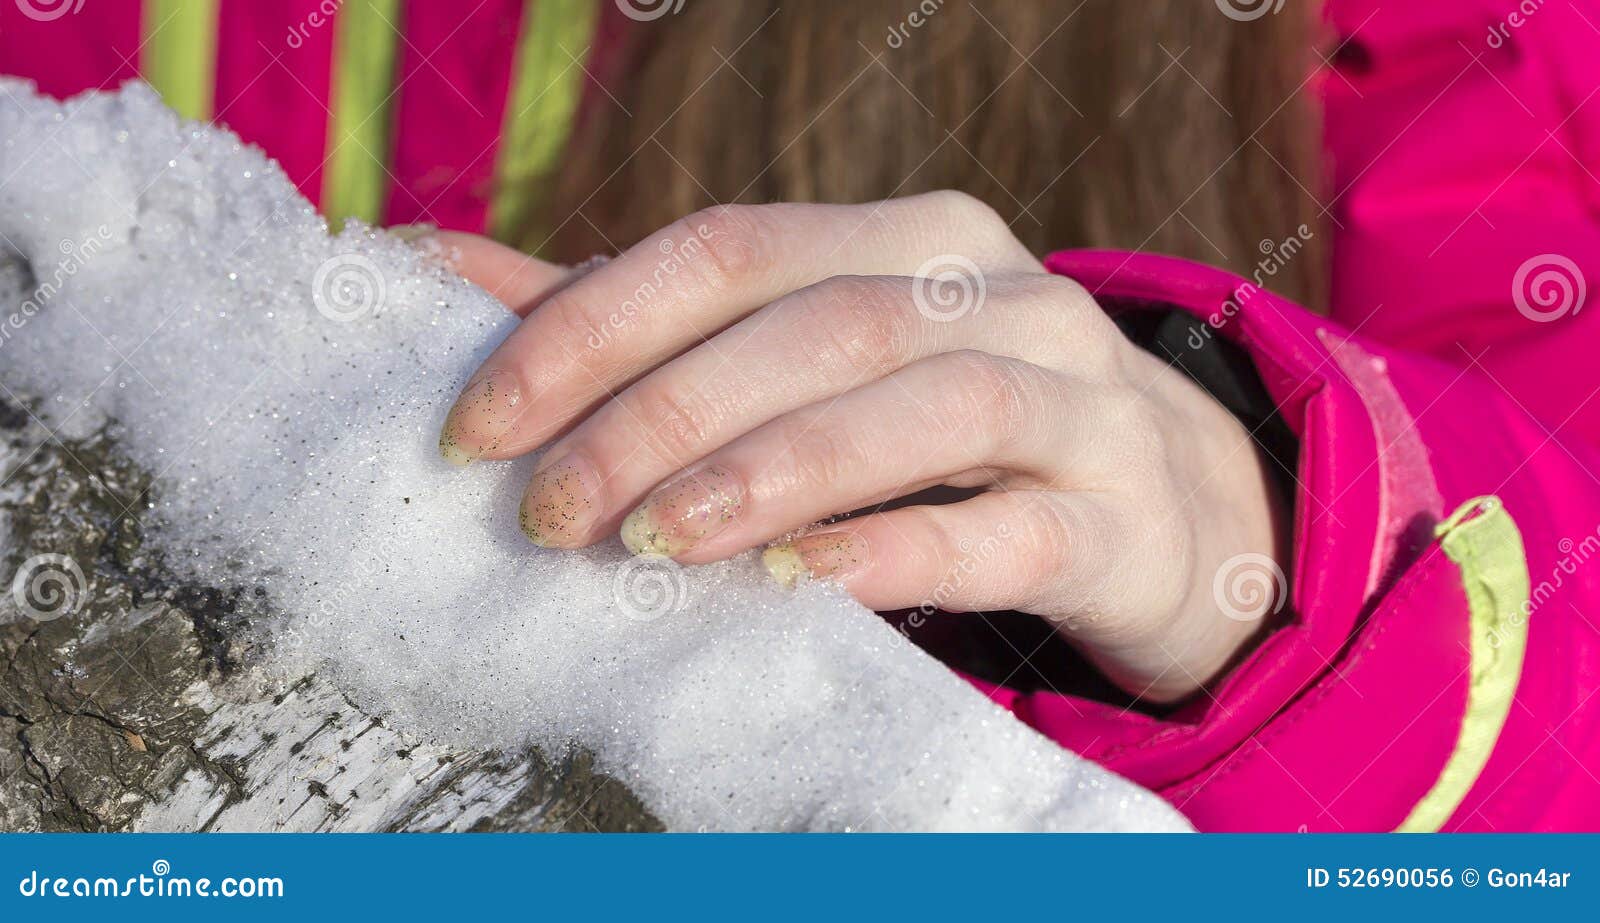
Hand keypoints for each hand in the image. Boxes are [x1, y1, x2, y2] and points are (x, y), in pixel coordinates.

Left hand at [423, 192, 1285, 702]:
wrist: (1166, 506)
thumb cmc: (952, 434)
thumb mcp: (817, 356)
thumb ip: (648, 324)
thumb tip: (445, 275)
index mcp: (907, 237)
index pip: (726, 248)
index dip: (587, 326)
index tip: (478, 427)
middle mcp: (997, 292)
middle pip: (815, 322)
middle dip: (660, 413)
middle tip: (549, 513)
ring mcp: (1075, 397)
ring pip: (922, 404)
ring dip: (774, 468)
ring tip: (655, 540)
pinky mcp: (1117, 518)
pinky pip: (1004, 529)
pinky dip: (897, 550)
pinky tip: (800, 584)